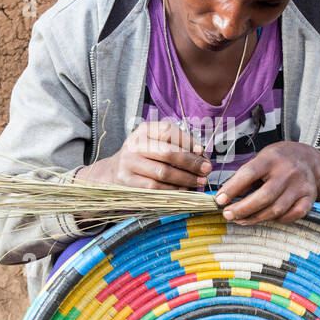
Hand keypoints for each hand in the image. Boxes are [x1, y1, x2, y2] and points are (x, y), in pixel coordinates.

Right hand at [80, 119, 211, 189]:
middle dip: (191, 162)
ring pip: (162, 172)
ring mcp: (129, 163)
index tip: (201, 152)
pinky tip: (184, 190)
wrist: (113, 171)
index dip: (188, 141)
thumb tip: (202, 156)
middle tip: (206, 170)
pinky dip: (173, 190)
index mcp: (144, 130)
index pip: (169, 131)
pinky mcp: (128, 182)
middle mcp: (135, 144)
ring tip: (199, 182)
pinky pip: (155, 187)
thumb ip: (178, 145)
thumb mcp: (156, 143)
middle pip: (167, 152)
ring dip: (185, 179)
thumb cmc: (144, 156)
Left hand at [213, 142, 319, 225]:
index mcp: (272, 159)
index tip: (220, 200)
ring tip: (241, 220)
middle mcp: (288, 172)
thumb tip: (226, 197)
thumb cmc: (278, 161)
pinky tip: (265, 218)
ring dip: (255, 218)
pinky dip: (277, 220)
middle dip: (242, 209)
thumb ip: (245, 177)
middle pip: (264, 197)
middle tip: (228, 215)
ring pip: (276, 210)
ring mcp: (301, 186)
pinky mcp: (309, 198)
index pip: (249, 173)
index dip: (232, 188)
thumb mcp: (260, 160)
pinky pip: (292, 216)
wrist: (308, 159)